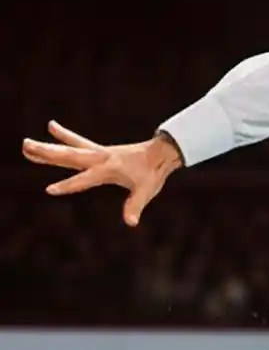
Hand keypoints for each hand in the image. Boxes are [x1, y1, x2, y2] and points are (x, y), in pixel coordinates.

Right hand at [21, 120, 184, 226]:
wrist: (162, 153)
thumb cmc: (153, 173)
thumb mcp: (147, 191)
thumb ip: (135, 206)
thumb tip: (131, 223)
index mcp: (109, 169)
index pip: (84, 179)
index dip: (68, 186)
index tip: (49, 190)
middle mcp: (100, 159)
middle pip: (69, 156)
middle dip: (47, 154)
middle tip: (26, 146)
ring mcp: (99, 153)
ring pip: (69, 149)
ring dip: (48, 146)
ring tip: (26, 143)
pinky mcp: (99, 151)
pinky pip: (78, 142)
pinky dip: (65, 135)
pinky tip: (52, 127)